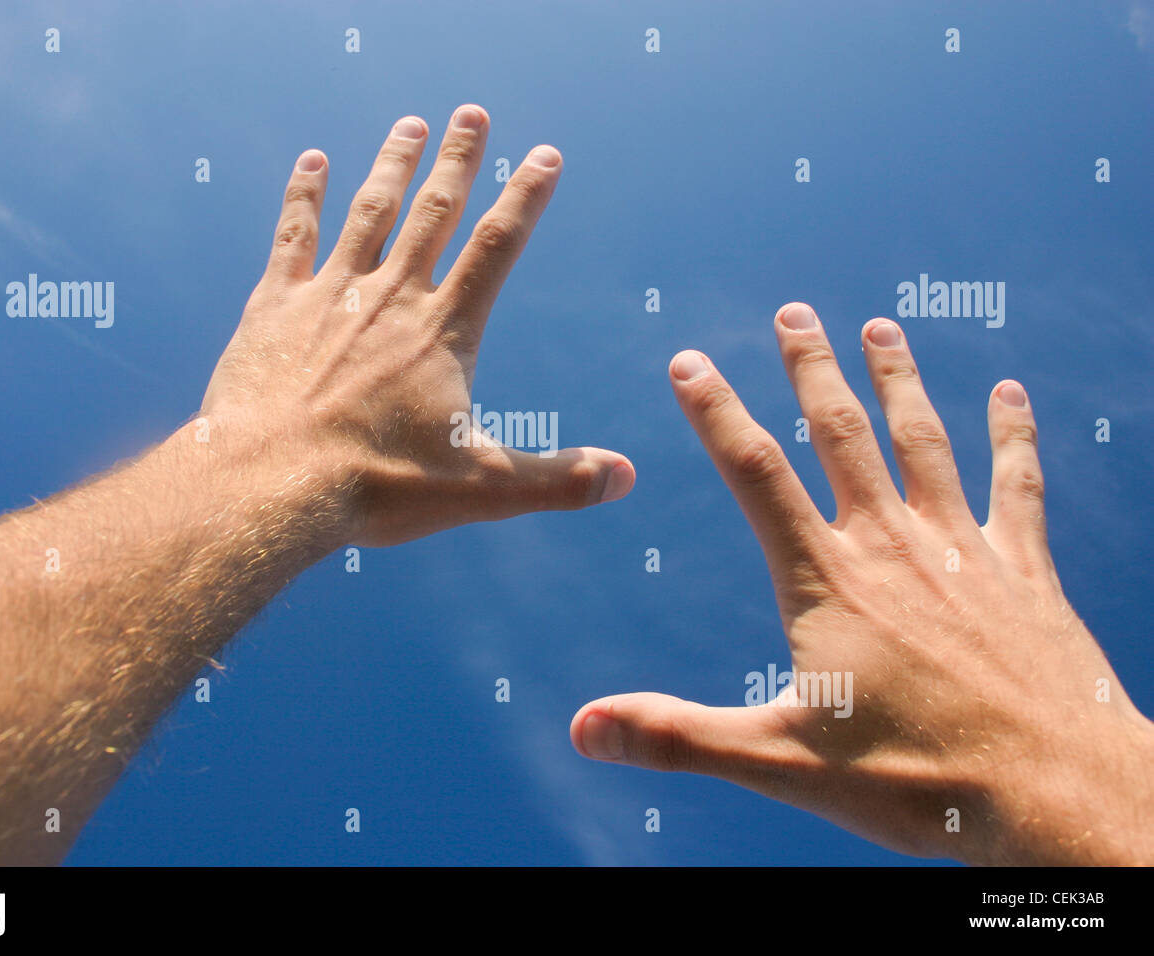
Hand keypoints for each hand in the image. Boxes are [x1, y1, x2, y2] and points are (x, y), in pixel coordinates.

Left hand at [198, 106, 633, 546]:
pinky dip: (304, 196)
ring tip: (410, 124)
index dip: (526, 197)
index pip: (496, 248)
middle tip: (472, 113)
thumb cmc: (376, 487)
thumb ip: (558, 480)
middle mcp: (389, 297)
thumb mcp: (481, 491)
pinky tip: (312, 163)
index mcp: (442, 332)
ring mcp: (328, 294)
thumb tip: (627, 478)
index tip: (546, 155)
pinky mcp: (273, 307)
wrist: (269, 482)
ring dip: (393, 165)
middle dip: (458, 160)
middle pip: (433, 212)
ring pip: (368, 212)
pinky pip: (293, 236)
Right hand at [571, 303, 1153, 863]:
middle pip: (842, 436)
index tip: (689, 361)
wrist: (1057, 796)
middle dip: (812, 370)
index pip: (755, 475)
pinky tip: (1011, 393)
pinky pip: (1015, 485)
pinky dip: (1012, 436)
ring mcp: (963, 552)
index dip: (715, 412)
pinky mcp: (1023, 572)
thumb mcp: (781, 763)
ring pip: (923, 442)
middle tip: (794, 312)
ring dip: (898, 381)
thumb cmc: (918, 784)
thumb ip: (677, 737)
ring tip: (881, 328)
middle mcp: (892, 547)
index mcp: (827, 582)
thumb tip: (581, 727)